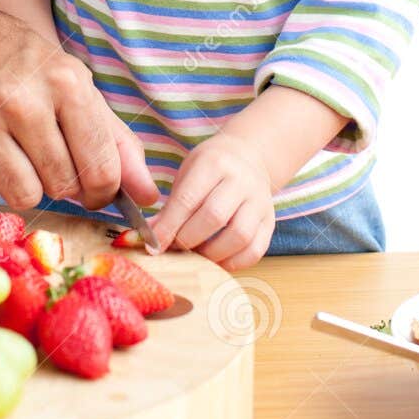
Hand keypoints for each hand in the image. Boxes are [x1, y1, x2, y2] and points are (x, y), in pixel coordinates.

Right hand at [0, 4, 158, 214]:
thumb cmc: (18, 63)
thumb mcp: (72, 83)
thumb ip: (114, 140)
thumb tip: (148, 196)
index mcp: (65, 80)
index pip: (101, 167)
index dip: (104, 191)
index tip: (96, 191)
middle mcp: (21, 97)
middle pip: (62, 185)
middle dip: (61, 182)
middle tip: (46, 158)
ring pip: (23, 196)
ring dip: (24, 187)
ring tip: (15, 155)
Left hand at [149, 133, 276, 269]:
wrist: (248, 156)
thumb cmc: (210, 168)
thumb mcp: (187, 174)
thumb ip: (170, 206)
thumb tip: (148, 238)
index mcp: (215, 163)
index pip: (188, 199)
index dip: (169, 226)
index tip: (153, 246)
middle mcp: (242, 180)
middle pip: (214, 217)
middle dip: (188, 240)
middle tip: (173, 248)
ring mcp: (260, 201)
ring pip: (238, 235)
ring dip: (211, 253)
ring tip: (195, 254)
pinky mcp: (270, 221)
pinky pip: (255, 250)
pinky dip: (233, 262)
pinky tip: (217, 260)